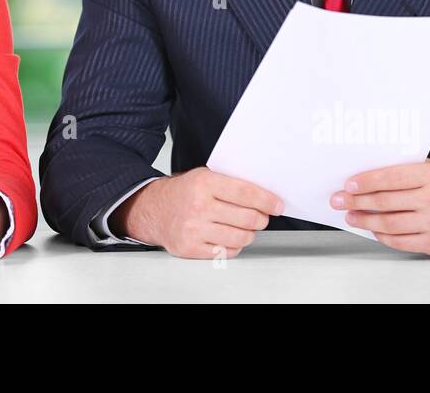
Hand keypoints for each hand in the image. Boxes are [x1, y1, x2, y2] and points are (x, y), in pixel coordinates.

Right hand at [115, 166, 283, 259]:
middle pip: (248, 218)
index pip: (246, 193)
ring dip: (249, 233)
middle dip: (261, 218)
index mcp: (203, 183)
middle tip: (262, 216)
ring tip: (245, 226)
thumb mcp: (204, 176)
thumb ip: (231, 183)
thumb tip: (265, 195)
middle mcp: (198, 206)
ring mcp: (194, 229)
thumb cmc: (183, 192)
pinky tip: (228, 236)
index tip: (277, 205)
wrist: (152, 209)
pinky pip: (227, 252)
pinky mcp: (190, 248)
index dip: (267, 200)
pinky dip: (234, 245)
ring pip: (241, 237)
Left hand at [329, 158, 429, 255]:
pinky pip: (400, 241)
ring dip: (364, 220)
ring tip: (351, 216)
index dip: (366, 181)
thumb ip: (404, 167)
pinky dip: (382, 236)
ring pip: (389, 223)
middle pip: (385, 201)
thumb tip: (365, 171)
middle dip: (356, 201)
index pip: (391, 177)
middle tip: (339, 200)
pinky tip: (372, 230)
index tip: (348, 184)